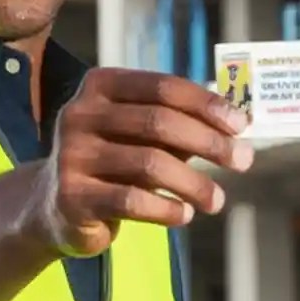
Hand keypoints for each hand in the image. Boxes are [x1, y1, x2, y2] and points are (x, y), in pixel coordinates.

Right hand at [37, 67, 253, 256]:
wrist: (56, 205)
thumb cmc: (116, 161)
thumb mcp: (143, 135)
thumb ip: (181, 124)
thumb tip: (240, 125)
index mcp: (100, 85)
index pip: (163, 87)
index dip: (207, 104)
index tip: (241, 124)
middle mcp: (80, 113)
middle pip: (160, 122)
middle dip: (210, 142)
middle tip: (244, 161)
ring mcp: (72, 154)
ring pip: (150, 164)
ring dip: (195, 183)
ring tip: (217, 200)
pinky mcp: (72, 196)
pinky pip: (132, 200)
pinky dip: (167, 209)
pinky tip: (184, 215)